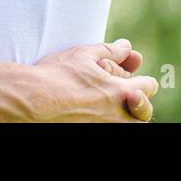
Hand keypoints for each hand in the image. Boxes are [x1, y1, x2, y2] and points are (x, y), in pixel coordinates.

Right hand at [32, 38, 159, 121]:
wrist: (31, 100)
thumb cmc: (55, 75)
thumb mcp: (83, 55)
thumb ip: (110, 51)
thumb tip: (126, 46)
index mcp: (121, 91)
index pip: (149, 86)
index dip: (142, 79)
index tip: (132, 78)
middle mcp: (119, 115)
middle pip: (145, 112)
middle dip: (138, 102)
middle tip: (124, 95)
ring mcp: (106, 128)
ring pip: (130, 125)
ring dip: (125, 115)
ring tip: (107, 106)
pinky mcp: (92, 134)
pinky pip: (108, 128)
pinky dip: (105, 121)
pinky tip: (92, 114)